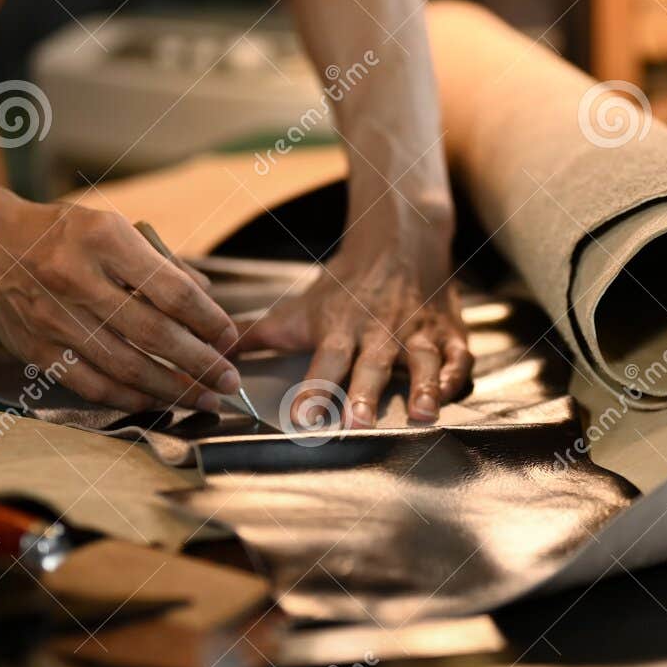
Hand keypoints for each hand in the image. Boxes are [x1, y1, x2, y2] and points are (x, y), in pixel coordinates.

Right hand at [0, 200, 241, 411]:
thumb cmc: (64, 235)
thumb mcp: (114, 227)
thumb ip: (161, 264)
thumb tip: (208, 303)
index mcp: (103, 239)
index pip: (171, 289)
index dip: (207, 321)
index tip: (229, 338)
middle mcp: (77, 279)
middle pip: (154, 333)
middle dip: (200, 363)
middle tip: (229, 379)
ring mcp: (53, 318)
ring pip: (126, 367)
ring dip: (173, 389)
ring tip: (205, 398)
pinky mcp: (35, 349)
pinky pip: (92, 385)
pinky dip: (131, 398)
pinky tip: (158, 402)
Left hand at [239, 227, 472, 426]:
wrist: (397, 241)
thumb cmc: (342, 287)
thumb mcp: (296, 310)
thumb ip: (253, 336)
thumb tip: (208, 355)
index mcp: (340, 329)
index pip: (324, 364)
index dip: (313, 391)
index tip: (301, 420)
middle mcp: (379, 332)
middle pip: (371, 366)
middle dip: (366, 395)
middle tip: (359, 425)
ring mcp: (416, 333)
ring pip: (423, 362)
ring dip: (424, 386)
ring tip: (422, 414)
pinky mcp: (447, 333)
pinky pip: (458, 356)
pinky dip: (459, 375)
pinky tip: (454, 395)